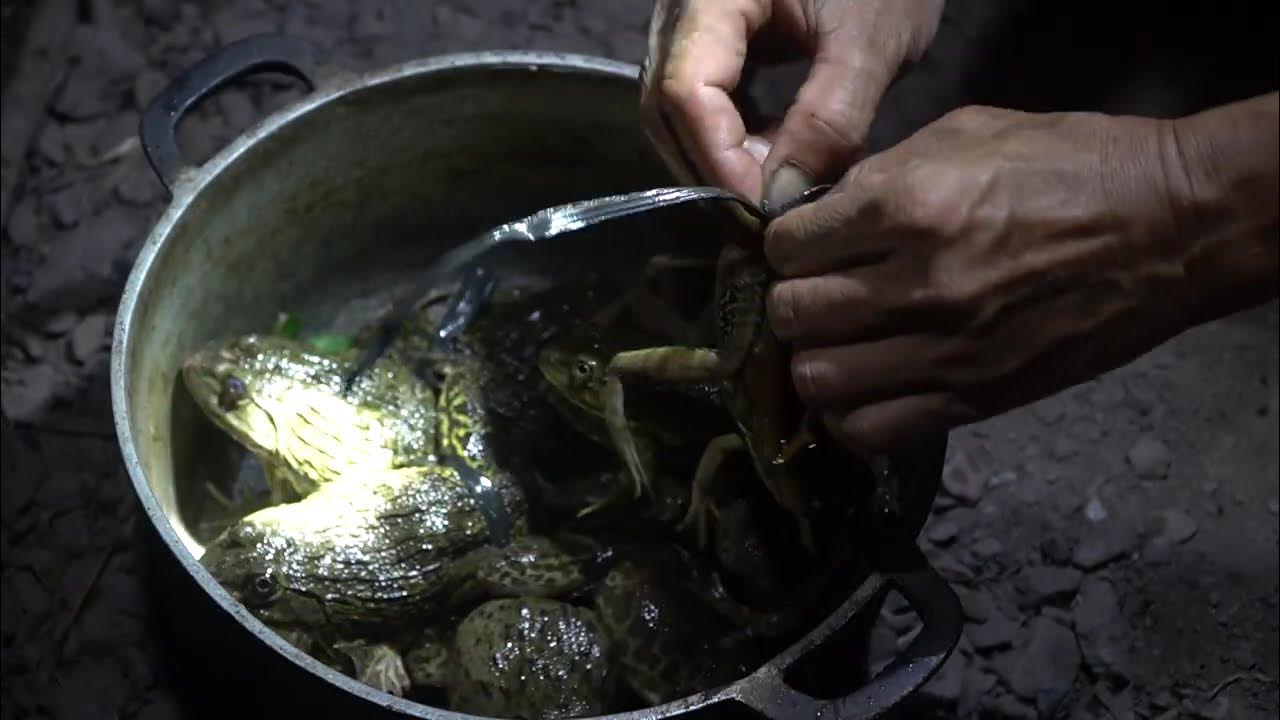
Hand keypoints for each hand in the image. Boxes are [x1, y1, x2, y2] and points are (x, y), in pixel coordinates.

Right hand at [640, 0, 943, 205]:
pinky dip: (731, 134)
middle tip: (769, 211)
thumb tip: (780, 202)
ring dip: (719, 156)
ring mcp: (692, 21)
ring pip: (675, 109)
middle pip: (665, 106)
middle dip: (713, 166)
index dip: (719, 159)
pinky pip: (701, 97)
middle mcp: (682, 7)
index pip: (685, 91)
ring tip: (777, 184)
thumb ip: (828, 119)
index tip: (766, 208)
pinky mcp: (714, 35)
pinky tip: (775, 152)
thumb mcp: (871, 42)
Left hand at [765, 100, 1279, 453]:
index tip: (805, 247)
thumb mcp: (963, 135)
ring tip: (837, 345)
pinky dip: (850, 417)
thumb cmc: (1069, 165)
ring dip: (814, 363)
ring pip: (818, 381)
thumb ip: (880, 174)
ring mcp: (943, 349)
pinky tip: (864, 391)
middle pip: (791, 316)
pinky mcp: (974, 399)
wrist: (1169, 229)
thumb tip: (819, 217)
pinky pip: (871, 431)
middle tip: (816, 296)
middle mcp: (914, 283)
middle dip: (791, 304)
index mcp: (906, 204)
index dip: (785, 246)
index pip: (785, 246)